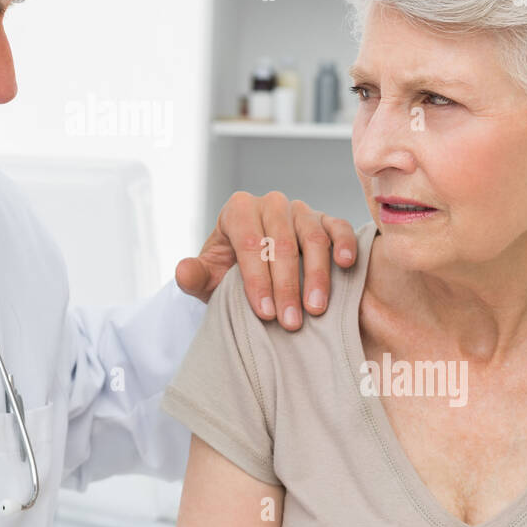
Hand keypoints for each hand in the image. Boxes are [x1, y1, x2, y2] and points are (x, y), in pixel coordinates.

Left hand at [174, 192, 357, 329]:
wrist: (256, 268)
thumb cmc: (230, 273)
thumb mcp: (208, 279)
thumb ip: (193, 277)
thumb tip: (182, 272)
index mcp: (238, 210)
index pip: (249, 243)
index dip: (257, 279)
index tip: (265, 313)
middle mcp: (270, 204)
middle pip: (282, 242)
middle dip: (286, 286)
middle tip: (290, 322)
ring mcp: (300, 209)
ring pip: (312, 237)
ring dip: (316, 275)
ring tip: (315, 309)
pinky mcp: (325, 219)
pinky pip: (338, 226)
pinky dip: (344, 243)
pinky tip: (344, 265)